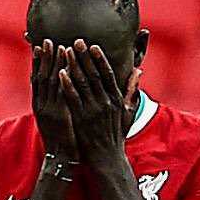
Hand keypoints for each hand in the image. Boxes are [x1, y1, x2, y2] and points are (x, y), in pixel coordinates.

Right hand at [30, 39, 75, 160]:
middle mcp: (41, 106)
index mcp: (40, 106)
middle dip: (45, 58)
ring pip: (50, 83)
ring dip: (54, 64)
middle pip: (41, 77)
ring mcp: (49, 110)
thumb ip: (57, 104)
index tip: (40, 46)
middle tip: (47, 40)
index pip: (37, 79)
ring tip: (58, 47)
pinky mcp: (58, 116)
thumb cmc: (63, 140)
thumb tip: (61, 91)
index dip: (38, 62)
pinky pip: (60, 94)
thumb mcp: (57, 119)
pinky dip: (62, 80)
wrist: (61, 159)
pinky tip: (65, 68)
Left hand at [59, 43, 128, 168]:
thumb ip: (132, 90)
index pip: (107, 73)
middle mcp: (106, 101)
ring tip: (64, 51)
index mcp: (116, 98)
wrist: (107, 158)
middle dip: (84, 56)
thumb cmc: (116, 135)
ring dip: (73, 66)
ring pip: (82, 83)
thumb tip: (139, 71)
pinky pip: (73, 98)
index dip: (100, 58)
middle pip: (94, 74)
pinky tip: (60, 73)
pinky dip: (67, 85)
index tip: (92, 45)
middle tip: (75, 41)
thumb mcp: (127, 111)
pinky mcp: (82, 119)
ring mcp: (93, 110)